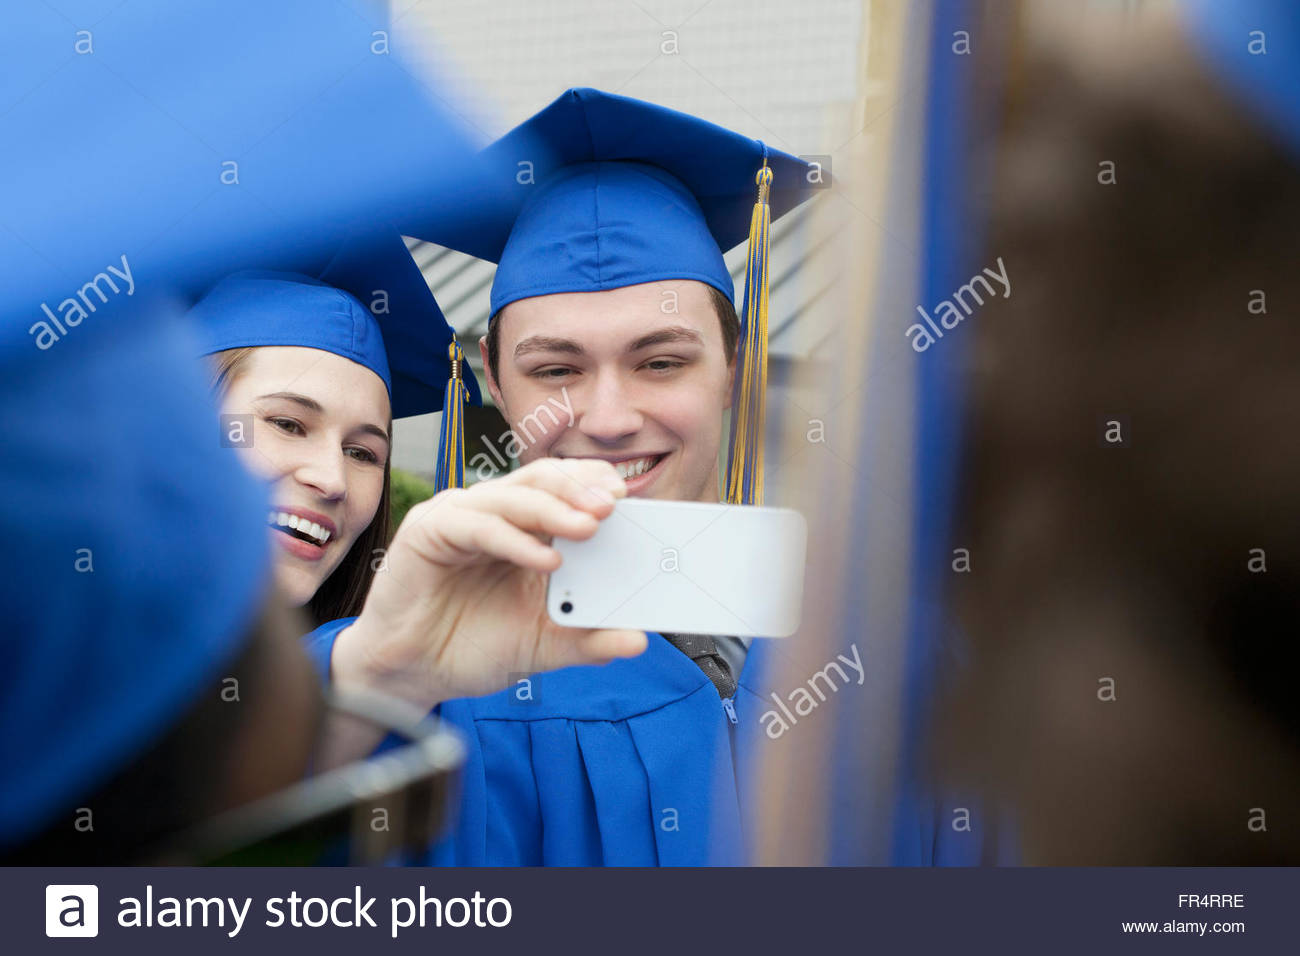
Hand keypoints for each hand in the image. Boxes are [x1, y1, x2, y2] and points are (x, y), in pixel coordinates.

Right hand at [329, 458, 647, 711]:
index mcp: (526, 529)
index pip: (565, 488)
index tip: (631, 500)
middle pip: (544, 480)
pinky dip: (516, 540)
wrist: (413, 675)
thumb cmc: (474, 647)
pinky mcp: (429, 530)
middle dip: (582, 490)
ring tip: (589, 528)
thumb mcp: (543, 645)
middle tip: (615, 505)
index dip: (595, 486)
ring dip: (555, 509)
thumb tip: (638, 640)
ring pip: (514, 496)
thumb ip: (589, 640)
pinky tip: (545, 560)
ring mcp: (461, 517)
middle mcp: (495, 513)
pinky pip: (479, 525)